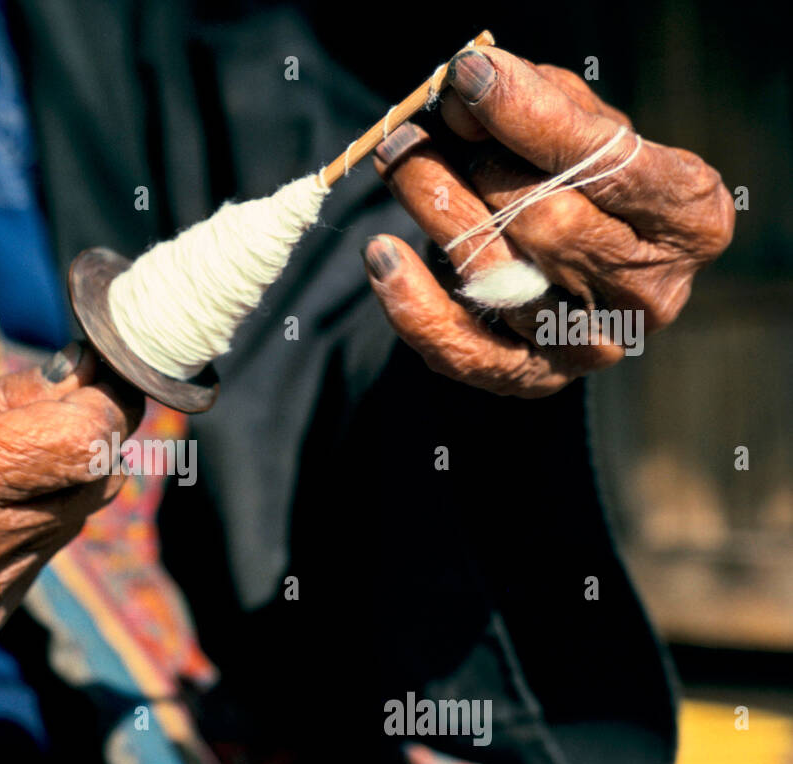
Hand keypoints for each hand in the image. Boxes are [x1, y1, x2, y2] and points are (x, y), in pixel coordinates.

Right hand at [0, 348, 142, 673]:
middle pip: (87, 489)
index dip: (106, 404)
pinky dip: (15, 538)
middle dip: (80, 443)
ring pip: (63, 532)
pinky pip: (27, 574)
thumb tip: (77, 385)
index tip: (100, 379)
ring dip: (46, 492)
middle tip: (48, 414)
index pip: (82, 444)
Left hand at [362, 45, 734, 395]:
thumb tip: (464, 92)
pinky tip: (382, 255)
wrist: (587, 255)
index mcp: (690, 218)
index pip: (609, 166)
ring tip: (398, 159)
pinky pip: (463, 350)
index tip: (469, 77)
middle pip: (550, 226)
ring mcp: (591, 347)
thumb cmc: (590, 178)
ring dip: (435, 210)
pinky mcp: (532, 378)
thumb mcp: (587, 126)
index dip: (533, 119)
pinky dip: (413, 305)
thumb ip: (541, 106)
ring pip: (497, 278)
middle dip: (477, 167)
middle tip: (425, 128)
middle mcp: (650, 293)